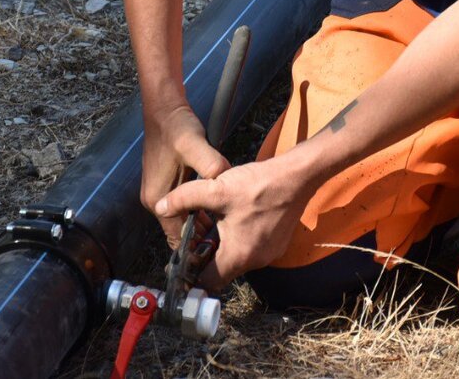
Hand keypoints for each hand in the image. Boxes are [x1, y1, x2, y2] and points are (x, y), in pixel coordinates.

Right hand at [140, 103, 230, 246]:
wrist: (165, 110)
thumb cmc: (178, 128)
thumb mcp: (196, 147)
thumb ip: (211, 165)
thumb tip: (225, 180)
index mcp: (158, 198)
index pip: (175, 236)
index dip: (194, 247)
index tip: (214, 254)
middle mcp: (154, 198)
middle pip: (178, 229)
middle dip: (198, 237)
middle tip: (225, 243)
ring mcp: (158, 190)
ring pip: (180, 218)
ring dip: (198, 224)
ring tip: (223, 230)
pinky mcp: (165, 182)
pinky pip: (181, 206)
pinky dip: (194, 211)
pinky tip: (213, 211)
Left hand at [155, 157, 313, 289]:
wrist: (297, 176)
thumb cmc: (259, 185)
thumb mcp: (217, 189)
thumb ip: (185, 199)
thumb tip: (160, 206)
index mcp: (238, 255)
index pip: (208, 281)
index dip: (191, 275)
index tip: (181, 263)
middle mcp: (255, 262)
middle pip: (221, 270)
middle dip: (205, 256)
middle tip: (195, 236)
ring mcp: (269, 254)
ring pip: (236, 259)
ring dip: (222, 247)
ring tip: (213, 223)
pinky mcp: (277, 243)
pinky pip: (251, 249)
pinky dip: (239, 240)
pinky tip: (235, 218)